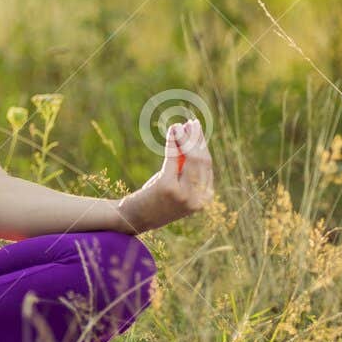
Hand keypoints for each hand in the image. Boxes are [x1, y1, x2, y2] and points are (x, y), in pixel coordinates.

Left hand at [118, 118, 213, 234]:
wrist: (134, 218)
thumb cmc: (156, 201)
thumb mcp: (177, 188)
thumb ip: (187, 172)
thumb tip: (191, 142)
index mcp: (204, 199)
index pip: (208, 166)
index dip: (203, 145)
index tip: (197, 131)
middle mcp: (198, 198)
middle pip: (202, 160)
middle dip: (197, 139)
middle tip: (192, 122)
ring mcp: (184, 194)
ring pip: (191, 157)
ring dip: (186, 138)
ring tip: (180, 125)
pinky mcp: (168, 187)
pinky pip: (173, 158)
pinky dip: (173, 142)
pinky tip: (172, 131)